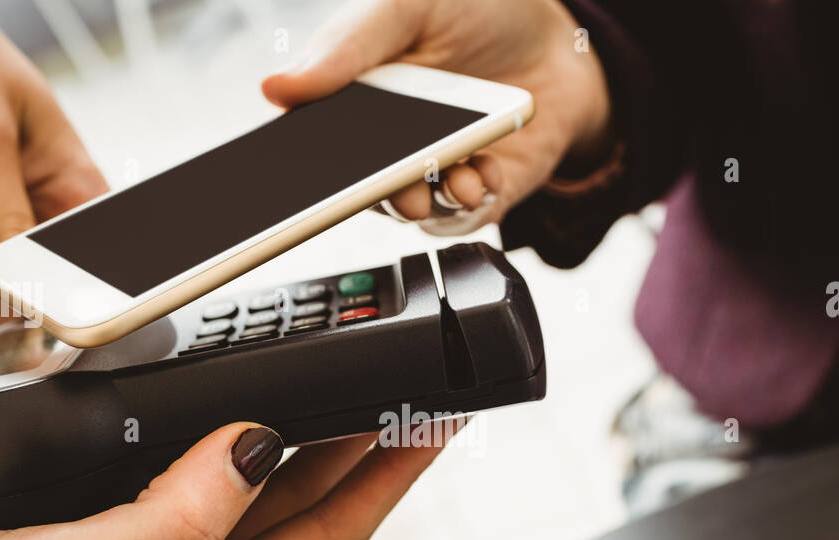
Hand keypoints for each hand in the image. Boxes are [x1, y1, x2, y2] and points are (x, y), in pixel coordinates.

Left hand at [0, 0, 107, 345]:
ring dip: (5, 344)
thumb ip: (1, 213)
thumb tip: (19, 282)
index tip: (91, 339)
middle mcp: (33, 217)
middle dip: (51, 333)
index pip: (101, 259)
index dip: (101, 301)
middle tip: (46, 368)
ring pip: (6, 309)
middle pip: (54, 294)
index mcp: (70, 184)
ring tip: (7, 378)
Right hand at [0, 424, 454, 539]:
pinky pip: (183, 471)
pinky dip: (221, 430)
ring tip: (348, 384)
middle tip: (410, 391)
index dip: (388, 482)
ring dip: (304, 438)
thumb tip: (254, 450)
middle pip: (298, 512)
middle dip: (365, 455)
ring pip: (247, 489)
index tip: (436, 424)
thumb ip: (164, 523)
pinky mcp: (90, 524)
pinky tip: (228, 401)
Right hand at [263, 0, 611, 232]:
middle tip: (389, 186)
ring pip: (406, 212)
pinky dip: (470, 202)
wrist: (563, 41)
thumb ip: (347, 45)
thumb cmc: (481, 12)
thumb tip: (276, 87)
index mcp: (354, 96)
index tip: (291, 184)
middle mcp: (385, 143)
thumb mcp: (409, 6)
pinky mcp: (472, 195)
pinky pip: (457, 220)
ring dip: (425, 201)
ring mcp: (428, 172)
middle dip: (365, 198)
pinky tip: (485, 169)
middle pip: (351, 190)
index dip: (291, 170)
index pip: (306, 143)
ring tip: (454, 173)